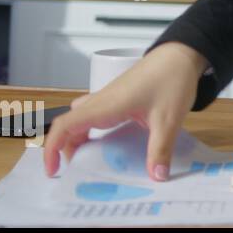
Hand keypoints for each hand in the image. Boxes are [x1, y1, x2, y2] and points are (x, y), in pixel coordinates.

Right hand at [41, 42, 206, 181]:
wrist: (181, 54)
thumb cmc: (173, 80)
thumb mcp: (169, 120)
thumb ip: (160, 150)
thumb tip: (157, 177)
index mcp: (106, 105)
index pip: (64, 125)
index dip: (52, 149)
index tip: (53, 172)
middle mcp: (101, 101)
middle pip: (69, 125)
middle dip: (65, 149)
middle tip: (77, 173)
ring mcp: (108, 97)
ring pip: (80, 120)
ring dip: (77, 140)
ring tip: (90, 162)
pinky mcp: (117, 97)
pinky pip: (93, 115)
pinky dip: (90, 130)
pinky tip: (107, 143)